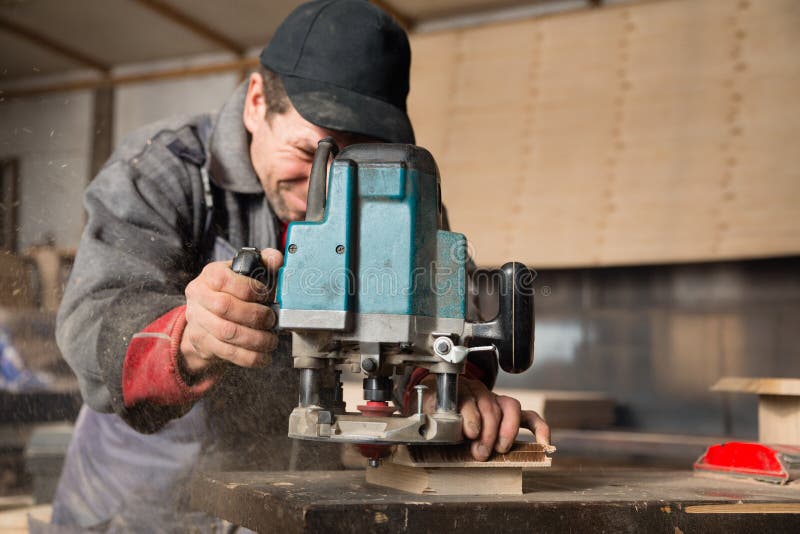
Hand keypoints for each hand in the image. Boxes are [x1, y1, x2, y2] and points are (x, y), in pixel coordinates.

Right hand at [180, 249, 282, 374]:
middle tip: (272, 321)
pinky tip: (264, 357)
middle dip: (255, 316)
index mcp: (211, 275)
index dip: (252, 289)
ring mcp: (198, 320)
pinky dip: (249, 357)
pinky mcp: (202, 342)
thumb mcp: (245, 273)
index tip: (268, 295)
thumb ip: (263, 263)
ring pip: (227, 333)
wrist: (206, 316)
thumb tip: (276, 259)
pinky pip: (227, 352)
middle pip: (226, 307)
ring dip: (255, 339)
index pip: (227, 280)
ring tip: (271, 341)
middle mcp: (199, 296)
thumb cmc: (232, 291)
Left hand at [421, 375, 549, 460]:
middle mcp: (478, 391)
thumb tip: (444, 433)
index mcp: (456, 390)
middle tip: (481, 452)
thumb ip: (437, 423)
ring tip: (500, 450)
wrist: (441, 407)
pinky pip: (529, 417)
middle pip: (490, 405)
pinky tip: (543, 443)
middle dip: (488, 431)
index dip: (470, 416)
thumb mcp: (431, 418)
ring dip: (507, 430)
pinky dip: (539, 429)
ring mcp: (496, 400)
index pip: (467, 398)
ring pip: (510, 406)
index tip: (470, 434)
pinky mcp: (509, 413)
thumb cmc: (438, 416)